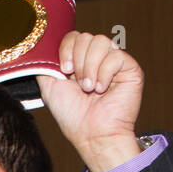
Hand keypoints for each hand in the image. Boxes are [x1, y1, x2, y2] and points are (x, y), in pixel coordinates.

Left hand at [37, 30, 144, 171]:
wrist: (92, 134)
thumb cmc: (73, 115)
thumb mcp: (50, 87)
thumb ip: (46, 65)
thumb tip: (42, 48)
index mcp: (79, 61)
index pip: (73, 37)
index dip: (66, 50)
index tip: (64, 71)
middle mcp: (97, 59)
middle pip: (86, 36)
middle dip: (78, 61)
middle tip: (79, 84)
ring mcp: (114, 62)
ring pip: (101, 41)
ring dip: (90, 67)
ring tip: (90, 88)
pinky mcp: (130, 68)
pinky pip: (116, 55)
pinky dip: (105, 73)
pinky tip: (102, 89)